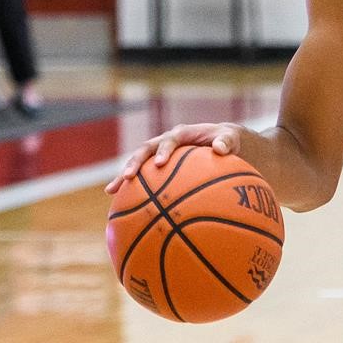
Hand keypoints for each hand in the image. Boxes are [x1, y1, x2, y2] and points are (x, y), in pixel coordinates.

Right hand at [107, 123, 245, 193]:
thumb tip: (220, 149)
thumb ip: (226, 142)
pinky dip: (134, 191)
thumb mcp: (231, 138)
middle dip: (135, 163)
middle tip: (128, 177)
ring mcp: (160, 155)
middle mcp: (166, 143)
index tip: (160, 164)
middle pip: (145, 151)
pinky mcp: (159, 169)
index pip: (168, 140)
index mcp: (181, 134)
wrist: (222, 143)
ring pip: (139, 165)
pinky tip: (125, 208)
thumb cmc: (228, 141)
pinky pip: (145, 180)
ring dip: (124, 176)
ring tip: (111, 191)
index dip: (163, 151)